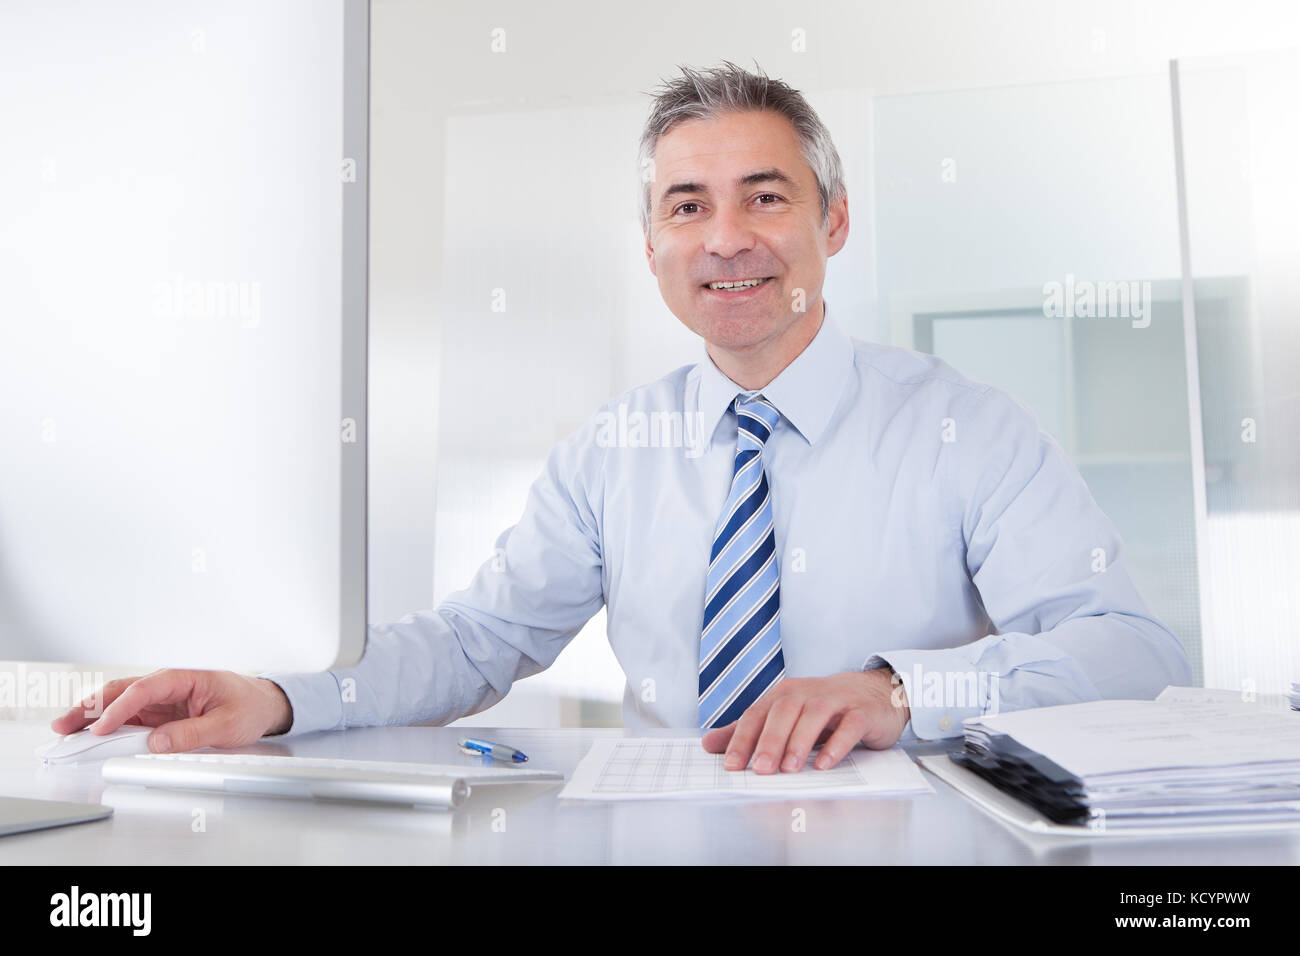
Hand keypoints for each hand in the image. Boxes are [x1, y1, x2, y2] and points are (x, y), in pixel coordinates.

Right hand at [50, 669, 293, 752]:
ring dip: (93, 715)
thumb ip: (192, 734)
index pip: (145, 689)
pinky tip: (90, 735)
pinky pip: (131, 718)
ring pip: (121, 703)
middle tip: (64, 725)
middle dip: (91, 706)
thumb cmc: (249, 706)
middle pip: (123, 691)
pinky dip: (109, 725)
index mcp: (186, 677)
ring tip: (66, 730)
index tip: (101, 727)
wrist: (264, 704)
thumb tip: (157, 743)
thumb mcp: (227, 724)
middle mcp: (169, 684)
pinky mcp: (161, 713)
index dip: (120, 708)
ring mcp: (163, 699)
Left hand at [701, 669, 909, 772]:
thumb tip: (709, 744)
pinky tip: (825, 764)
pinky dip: (836, 744)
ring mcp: (836, 701)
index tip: (732, 765)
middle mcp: (807, 693)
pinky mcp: (861, 713)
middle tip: (761, 770)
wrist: (875, 693)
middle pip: (783, 712)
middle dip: (770, 741)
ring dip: (799, 742)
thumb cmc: (823, 709)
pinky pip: (848, 726)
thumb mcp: (784, 717)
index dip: (742, 738)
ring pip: (814, 716)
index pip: (757, 714)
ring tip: (789, 768)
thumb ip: (749, 731)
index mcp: (784, 695)